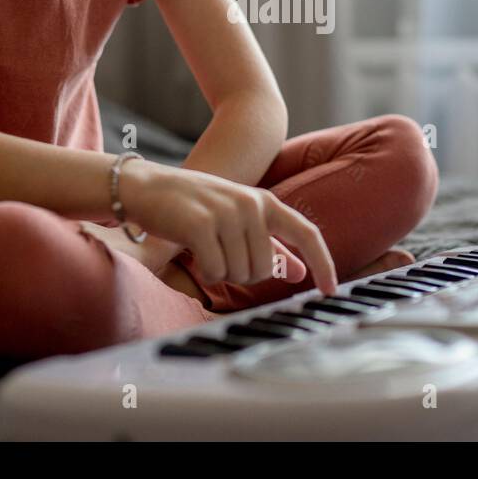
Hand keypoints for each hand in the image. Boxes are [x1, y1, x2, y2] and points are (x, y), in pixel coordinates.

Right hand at [117, 159, 338, 295]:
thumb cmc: (195, 207)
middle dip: (244, 275)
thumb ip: (271, 245)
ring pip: (240, 273)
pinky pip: (216, 272)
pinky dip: (205, 272)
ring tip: (205, 249)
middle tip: (222, 256)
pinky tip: (193, 252)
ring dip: (222, 273)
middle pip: (265, 269)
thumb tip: (301, 271)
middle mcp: (251, 204)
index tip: (330, 290)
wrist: (147, 187)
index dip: (323, 263)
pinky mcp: (201, 226)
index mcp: (265, 201)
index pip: (307, 232)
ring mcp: (227, 213)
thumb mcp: (238, 219)